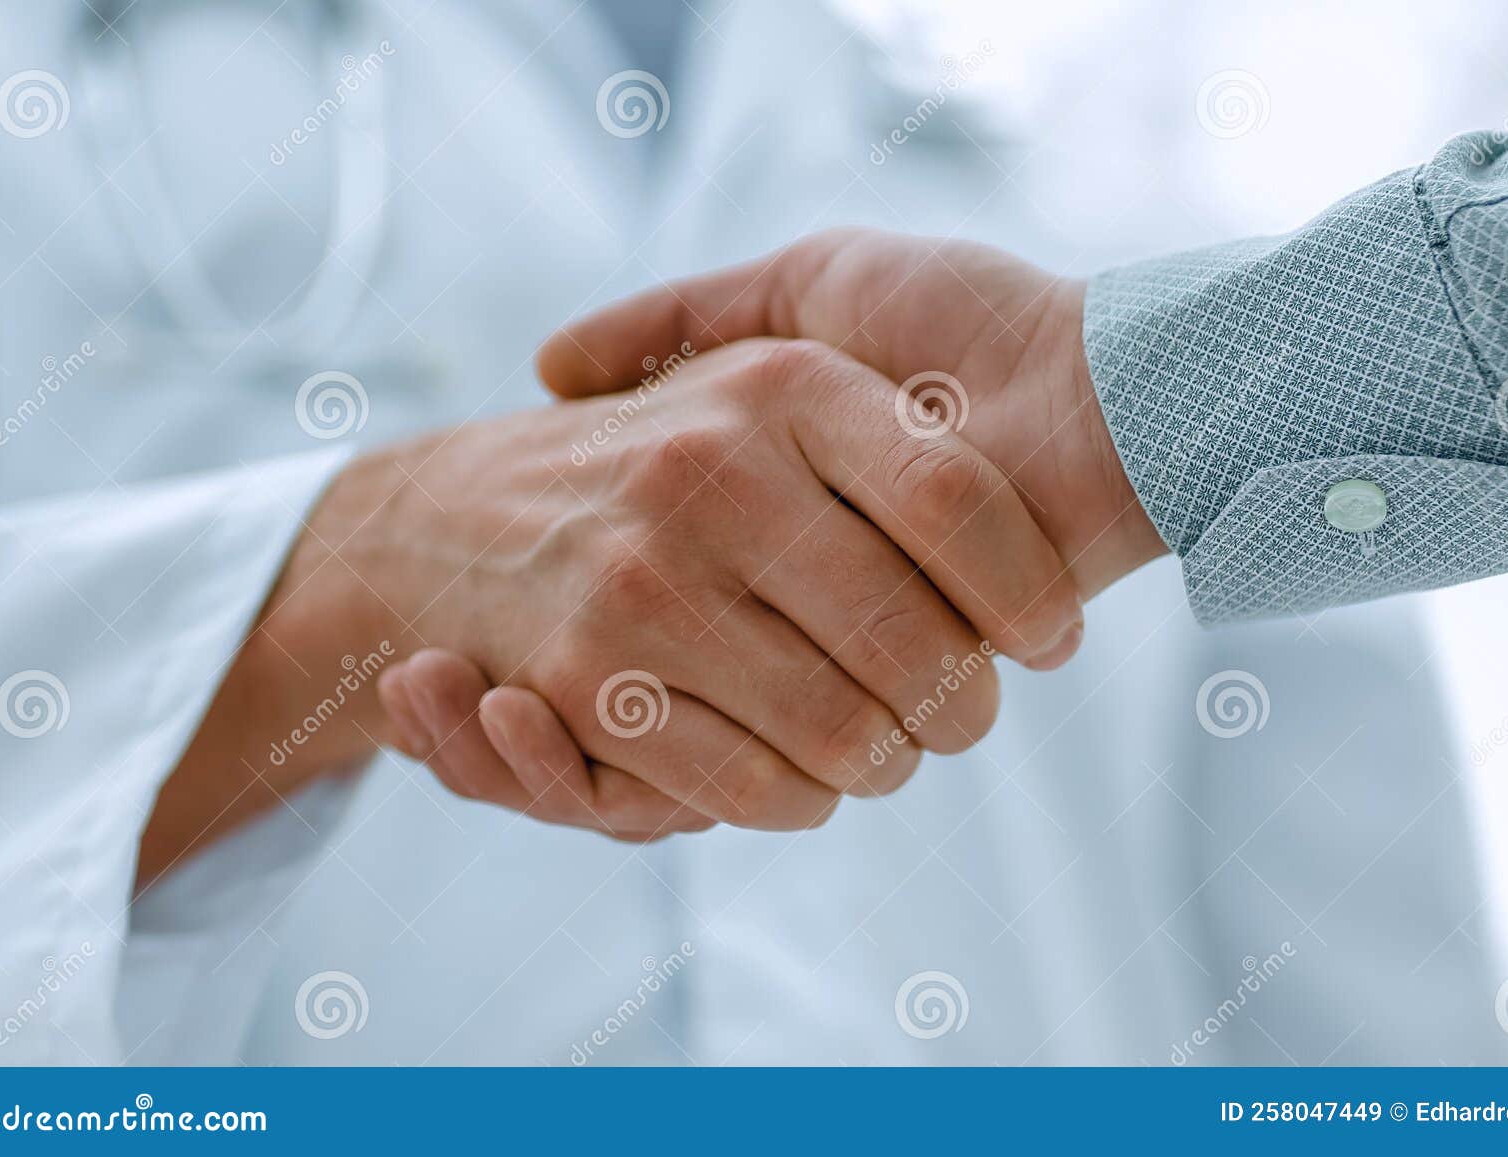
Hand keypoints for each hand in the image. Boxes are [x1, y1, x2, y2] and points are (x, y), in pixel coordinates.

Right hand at [379, 229, 1165, 838]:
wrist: (453, 513)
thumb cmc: (664, 437)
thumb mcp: (760, 355)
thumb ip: (889, 390)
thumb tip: (1033, 447)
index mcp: (781, 382)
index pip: (958, 504)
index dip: (1028, 591)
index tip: (1054, 642)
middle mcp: (711, 467)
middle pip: (913, 642)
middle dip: (962, 706)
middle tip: (963, 718)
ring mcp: (642, 574)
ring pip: (842, 731)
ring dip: (885, 762)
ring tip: (891, 749)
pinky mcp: (584, 674)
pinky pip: (747, 786)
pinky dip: (799, 802)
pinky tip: (810, 781)